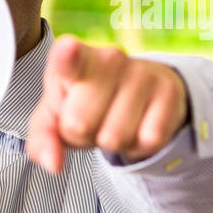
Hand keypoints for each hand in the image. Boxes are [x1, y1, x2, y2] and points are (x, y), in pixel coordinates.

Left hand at [26, 34, 189, 173]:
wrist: (141, 92)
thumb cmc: (88, 103)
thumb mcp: (57, 118)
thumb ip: (43, 139)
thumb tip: (54, 164)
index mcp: (74, 61)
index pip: (67, 59)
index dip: (67, 57)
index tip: (69, 48)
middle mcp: (110, 59)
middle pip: (80, 126)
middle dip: (82, 136)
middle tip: (93, 120)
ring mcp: (142, 73)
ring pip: (114, 138)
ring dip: (111, 143)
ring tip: (115, 123)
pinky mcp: (169, 91)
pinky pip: (147, 141)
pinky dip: (139, 146)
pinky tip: (138, 126)